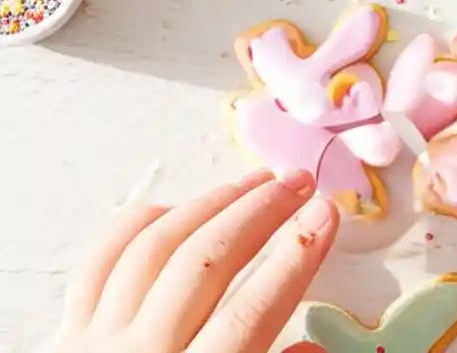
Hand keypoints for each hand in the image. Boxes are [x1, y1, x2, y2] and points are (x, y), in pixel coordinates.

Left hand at [56, 169, 338, 352]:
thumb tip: (313, 347)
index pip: (252, 313)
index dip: (294, 257)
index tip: (326, 216)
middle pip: (205, 263)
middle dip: (260, 212)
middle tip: (300, 183)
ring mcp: (95, 342)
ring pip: (155, 246)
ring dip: (212, 203)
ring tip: (256, 182)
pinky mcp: (67, 334)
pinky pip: (103, 258)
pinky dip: (144, 223)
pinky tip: (181, 209)